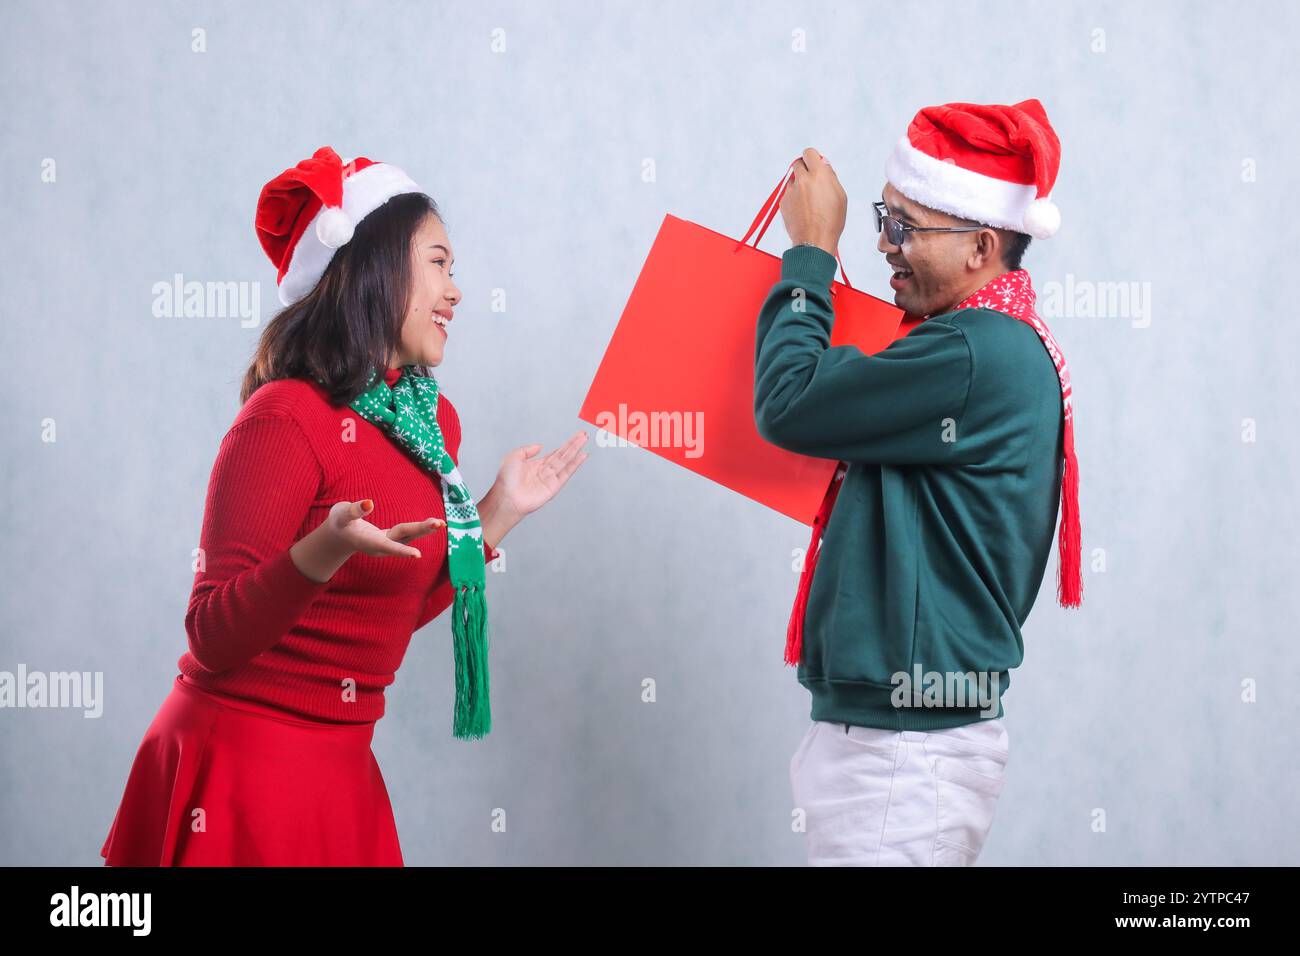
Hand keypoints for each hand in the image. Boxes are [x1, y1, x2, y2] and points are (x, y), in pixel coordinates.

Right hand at [325, 498, 445, 556]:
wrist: (339, 536)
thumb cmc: (339, 523)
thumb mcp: (341, 514)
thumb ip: (354, 510)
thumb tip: (369, 503)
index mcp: (369, 542)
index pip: (388, 545)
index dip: (402, 551)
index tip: (417, 555)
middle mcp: (382, 545)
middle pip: (404, 537)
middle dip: (421, 530)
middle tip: (438, 524)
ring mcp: (388, 542)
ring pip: (409, 536)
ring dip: (425, 529)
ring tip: (441, 523)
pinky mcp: (393, 538)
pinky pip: (410, 533)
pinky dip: (422, 528)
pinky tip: (436, 524)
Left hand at [492, 431, 588, 517]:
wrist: (506, 496)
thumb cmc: (506, 480)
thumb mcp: (514, 456)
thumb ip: (527, 450)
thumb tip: (540, 446)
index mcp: (536, 465)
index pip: (555, 453)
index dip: (565, 445)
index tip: (575, 437)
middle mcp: (545, 472)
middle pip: (563, 455)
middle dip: (574, 445)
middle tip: (583, 435)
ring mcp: (550, 479)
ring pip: (566, 461)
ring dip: (576, 450)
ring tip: (584, 440)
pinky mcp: (554, 486)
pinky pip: (567, 473)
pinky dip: (575, 464)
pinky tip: (582, 456)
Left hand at [779, 147, 846, 255]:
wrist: (814, 241)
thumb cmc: (830, 221)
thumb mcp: (840, 196)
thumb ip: (831, 177)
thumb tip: (824, 165)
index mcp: (818, 175)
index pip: (809, 153)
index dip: (813, 158)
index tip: (815, 164)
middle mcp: (802, 180)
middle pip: (798, 164)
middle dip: (805, 170)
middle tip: (812, 182)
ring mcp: (791, 191)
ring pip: (793, 180)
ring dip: (799, 185)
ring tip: (809, 201)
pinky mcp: (783, 202)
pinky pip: (788, 194)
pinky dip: (794, 198)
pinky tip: (803, 210)